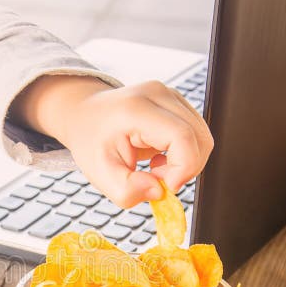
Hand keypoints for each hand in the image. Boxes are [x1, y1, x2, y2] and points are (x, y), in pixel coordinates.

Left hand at [11, 75, 213, 207]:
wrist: (83, 113)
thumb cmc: (90, 139)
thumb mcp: (99, 173)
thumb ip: (126, 191)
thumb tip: (158, 192)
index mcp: (137, 109)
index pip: (181, 136)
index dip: (183, 168)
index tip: (165, 187)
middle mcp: (159, 95)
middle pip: (199, 137)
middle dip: (185, 169)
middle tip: (155, 180)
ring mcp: (171, 95)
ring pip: (201, 137)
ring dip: (185, 162)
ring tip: (154, 168)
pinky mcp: (177, 102)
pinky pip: (195, 134)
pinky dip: (183, 154)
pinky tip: (159, 157)